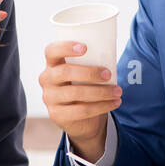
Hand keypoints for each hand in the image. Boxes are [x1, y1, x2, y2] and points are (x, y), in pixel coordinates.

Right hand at [38, 41, 121, 158]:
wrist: (79, 118)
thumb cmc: (83, 87)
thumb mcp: (83, 73)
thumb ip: (90, 63)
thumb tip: (111, 53)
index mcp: (52, 64)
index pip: (51, 51)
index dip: (65, 47)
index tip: (85, 48)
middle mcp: (47, 79)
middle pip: (64, 72)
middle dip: (89, 73)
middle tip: (108, 74)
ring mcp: (49, 98)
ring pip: (75, 93)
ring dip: (100, 92)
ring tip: (117, 91)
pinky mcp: (57, 115)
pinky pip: (81, 110)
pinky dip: (101, 106)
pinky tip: (114, 103)